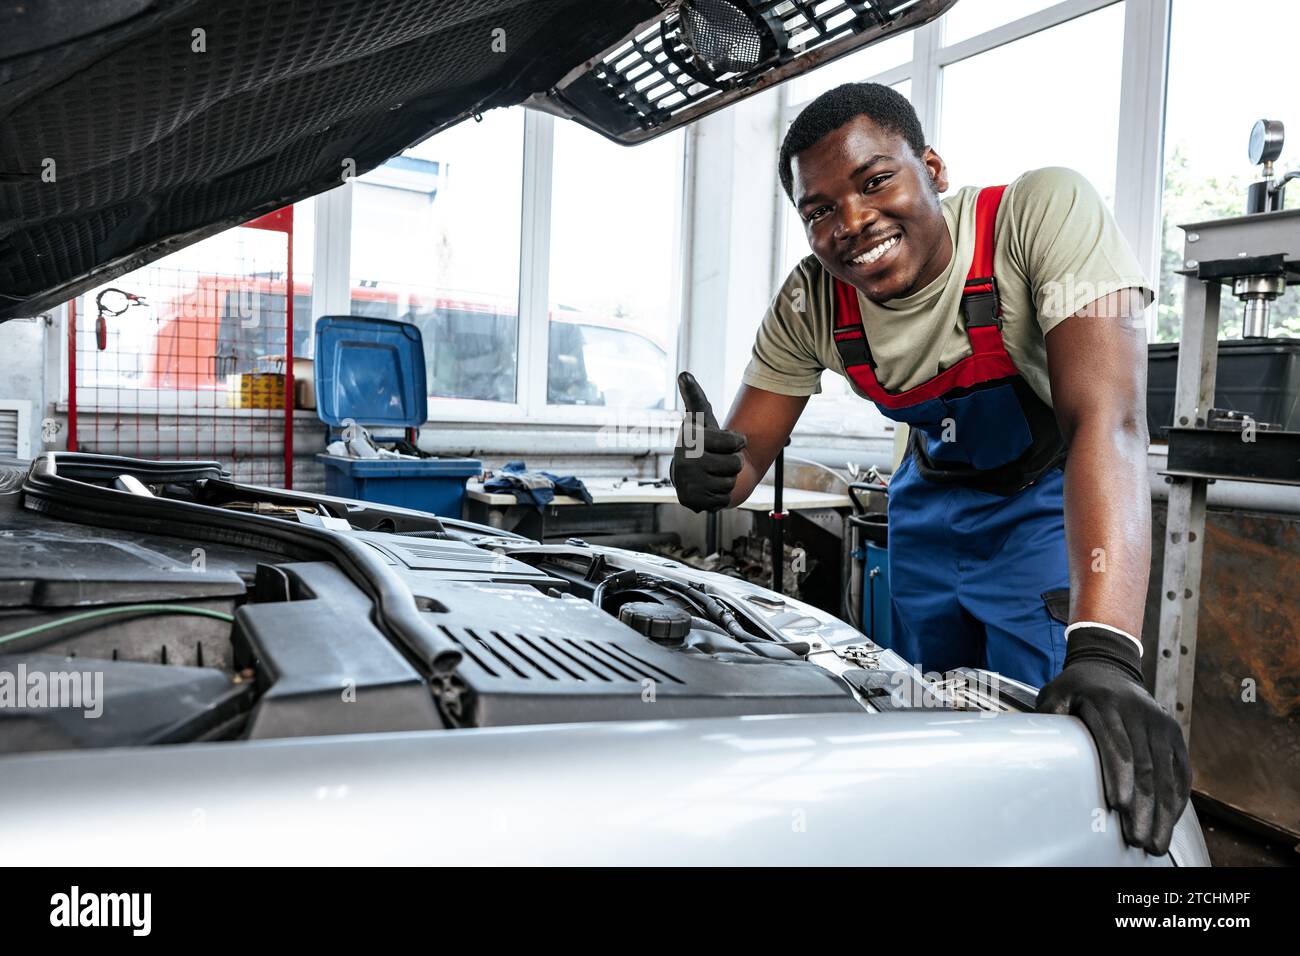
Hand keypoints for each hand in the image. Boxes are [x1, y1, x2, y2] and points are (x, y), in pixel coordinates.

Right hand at [670, 372, 745, 512]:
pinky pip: (723, 499)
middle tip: (718, 460)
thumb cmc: (702, 441)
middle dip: (732, 463)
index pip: (735, 443)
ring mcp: (688, 483)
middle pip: (735, 465)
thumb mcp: (701, 418)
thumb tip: (684, 374)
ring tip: (713, 473)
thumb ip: (694, 396)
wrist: (690, 473)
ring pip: (730, 483)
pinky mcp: (692, 502)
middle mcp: (685, 461)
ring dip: (727, 479)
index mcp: (690, 438)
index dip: (737, 442)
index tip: (729, 441)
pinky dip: (720, 494)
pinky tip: (709, 486)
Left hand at [1036, 625, 1191, 855]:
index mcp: (1107, 703)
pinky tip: (1170, 821)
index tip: (1118, 806)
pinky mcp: (1175, 734)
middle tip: (1138, 838)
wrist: (1109, 668)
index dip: (1119, 777)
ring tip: (1156, 841)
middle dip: (1143, 806)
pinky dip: (1177, 799)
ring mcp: (1161, 723)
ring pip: (1166, 773)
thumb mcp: (1057, 692)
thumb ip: (1050, 714)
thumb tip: (1040, 739)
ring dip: (1163, 811)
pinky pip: (1181, 770)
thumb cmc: (1078, 689)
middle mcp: (1139, 713)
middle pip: (1145, 766)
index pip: (1117, 746)